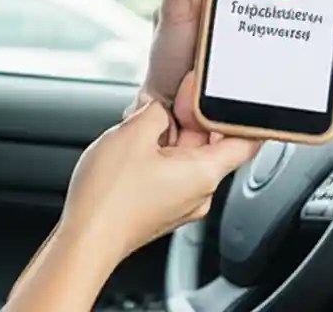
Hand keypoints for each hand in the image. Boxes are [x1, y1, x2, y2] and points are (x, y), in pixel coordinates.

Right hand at [58, 98, 260, 263]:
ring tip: (141, 123)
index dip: (239, 113)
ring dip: (168, 135)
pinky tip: (134, 144)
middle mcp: (199, 192)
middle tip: (166, 99)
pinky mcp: (161, 207)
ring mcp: (180, 202)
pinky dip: (157, 154)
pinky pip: (169, 172)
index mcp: (205, 174)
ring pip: (186, 157)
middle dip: (189, 118)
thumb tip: (160, 108)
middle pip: (210, 144)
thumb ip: (155, 111)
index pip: (247, 141)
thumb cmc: (109, 197)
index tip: (224, 94)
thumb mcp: (132, 134)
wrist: (85, 238)